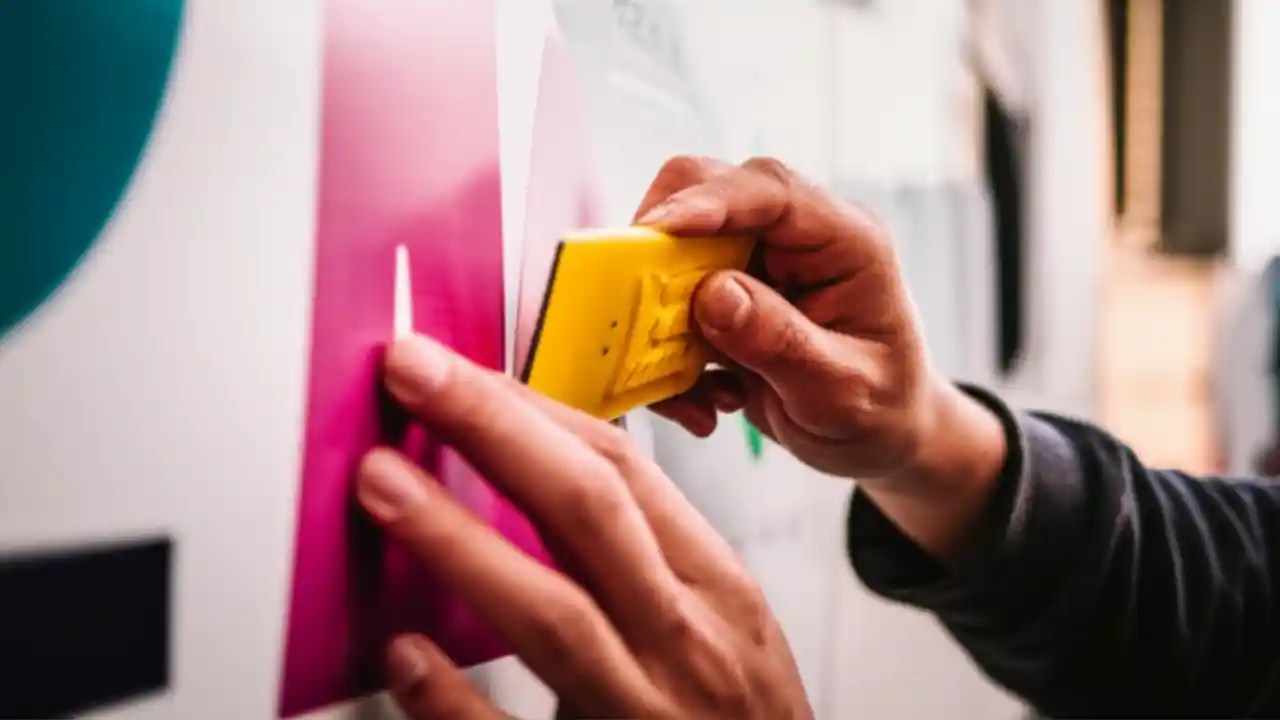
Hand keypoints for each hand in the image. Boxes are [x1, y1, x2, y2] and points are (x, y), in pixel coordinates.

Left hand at [356, 335, 811, 718]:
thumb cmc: (739, 717)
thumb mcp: (721, 621)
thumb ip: (643, 554)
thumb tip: (537, 469)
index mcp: (717, 589)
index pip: (625, 471)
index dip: (531, 409)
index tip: (459, 369)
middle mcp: (686, 643)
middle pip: (588, 512)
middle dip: (493, 431)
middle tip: (412, 375)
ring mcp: (645, 715)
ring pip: (554, 615)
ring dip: (461, 540)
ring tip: (382, 482)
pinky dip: (455, 699)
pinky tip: (405, 655)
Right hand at [637, 156, 1007, 561]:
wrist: (880, 436)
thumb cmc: (881, 410)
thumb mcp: (842, 393)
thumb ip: (781, 343)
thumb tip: (714, 294)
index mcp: (845, 240)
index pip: (772, 192)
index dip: (711, 201)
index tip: (656, 229)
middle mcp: (796, 235)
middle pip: (708, 190)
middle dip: (662, 246)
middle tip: (642, 308)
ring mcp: (757, 259)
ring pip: (674, 246)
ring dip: (661, 314)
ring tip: (695, 388)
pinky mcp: (725, 289)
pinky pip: (669, 297)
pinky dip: (666, 350)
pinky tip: (704, 399)